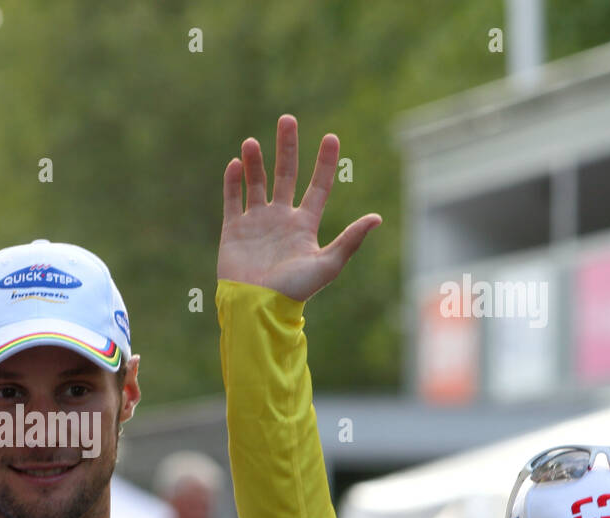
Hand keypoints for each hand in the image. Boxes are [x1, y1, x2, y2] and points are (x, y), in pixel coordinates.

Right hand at [217, 115, 380, 301]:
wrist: (256, 307)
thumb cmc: (294, 290)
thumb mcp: (327, 265)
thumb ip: (350, 240)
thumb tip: (377, 217)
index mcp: (305, 225)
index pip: (318, 186)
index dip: (325, 162)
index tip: (330, 137)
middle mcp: (281, 219)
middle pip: (286, 175)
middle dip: (287, 148)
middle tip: (287, 119)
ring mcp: (256, 223)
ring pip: (256, 183)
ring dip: (255, 161)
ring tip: (252, 142)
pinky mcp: (233, 230)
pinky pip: (232, 200)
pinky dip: (232, 182)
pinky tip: (235, 164)